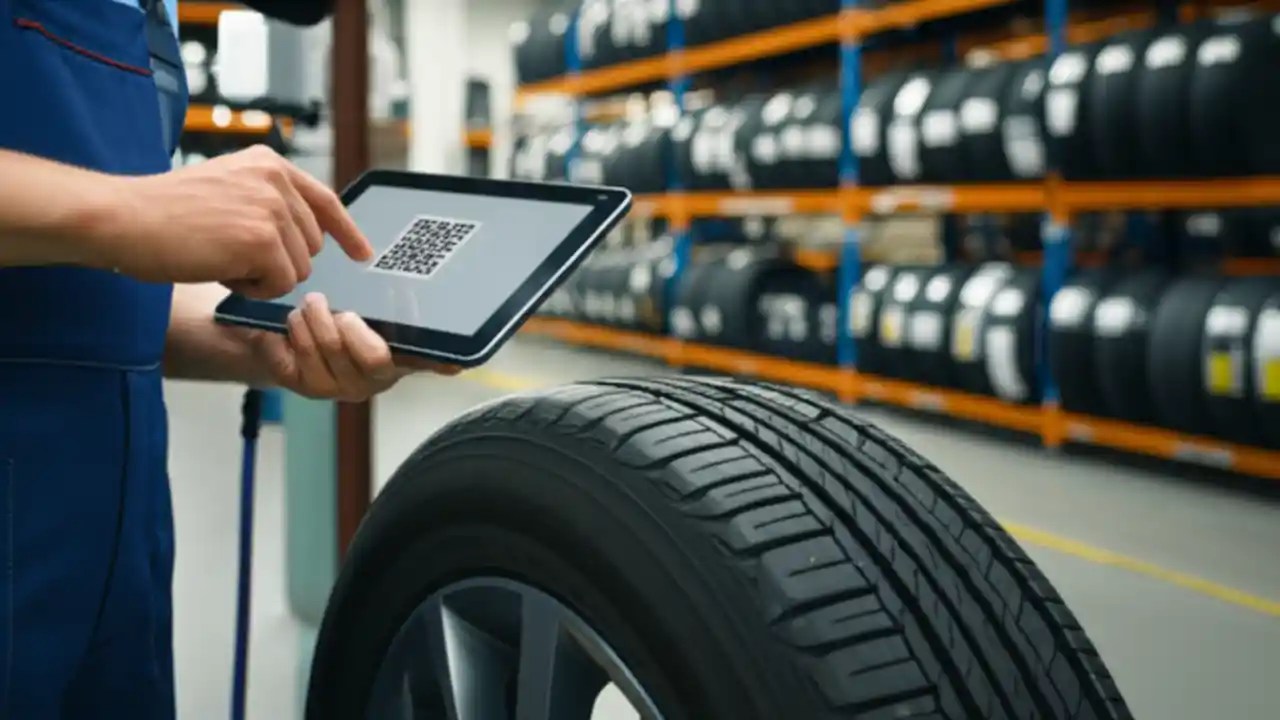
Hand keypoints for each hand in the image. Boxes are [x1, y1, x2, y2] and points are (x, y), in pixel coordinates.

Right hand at [100, 145, 371, 297]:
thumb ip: (266, 202)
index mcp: (268, 163)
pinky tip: (218, 267)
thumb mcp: (226, 190)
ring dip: (261, 276)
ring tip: (218, 254)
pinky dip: (251, 288)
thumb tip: (309, 235)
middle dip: (276, 261)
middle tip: (226, 249)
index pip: (324, 199)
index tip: (362, 253)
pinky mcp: (263, 239)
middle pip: (310, 246)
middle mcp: (276, 180)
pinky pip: (279, 286)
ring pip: (297, 270)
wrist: (122, 217)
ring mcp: (272, 208)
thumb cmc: (163, 213)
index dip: (346, 230)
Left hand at [242, 293, 458, 401]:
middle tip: (320, 299)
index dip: (438, 361)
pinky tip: (284, 328)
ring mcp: (338, 388)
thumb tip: (457, 360)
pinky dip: (285, 336)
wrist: (285, 344)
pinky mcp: (304, 388)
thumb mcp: (372, 316)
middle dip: (341, 321)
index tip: (447, 357)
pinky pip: (291, 361)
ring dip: (307, 320)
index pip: (425, 363)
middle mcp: (372, 381)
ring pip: (325, 349)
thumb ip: (406, 322)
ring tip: (304, 307)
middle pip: (368, 354)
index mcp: (398, 361)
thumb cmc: (341, 322)